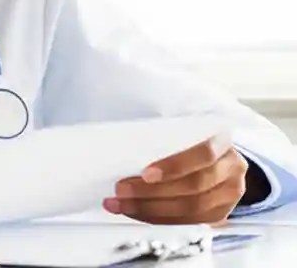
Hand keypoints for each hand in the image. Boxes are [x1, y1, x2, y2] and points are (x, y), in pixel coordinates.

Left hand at [105, 133, 246, 224]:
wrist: (219, 158)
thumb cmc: (192, 142)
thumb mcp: (183, 132)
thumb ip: (164, 139)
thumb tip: (124, 151)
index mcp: (222, 141)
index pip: (203, 154)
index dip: (175, 166)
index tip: (146, 174)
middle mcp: (232, 168)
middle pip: (194, 186)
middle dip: (152, 192)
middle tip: (122, 190)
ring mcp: (230, 194)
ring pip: (191, 208)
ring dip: (151, 209)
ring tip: (123, 204)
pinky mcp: (221, 213)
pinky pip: (189, 222)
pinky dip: (160, 219)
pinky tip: (138, 213)